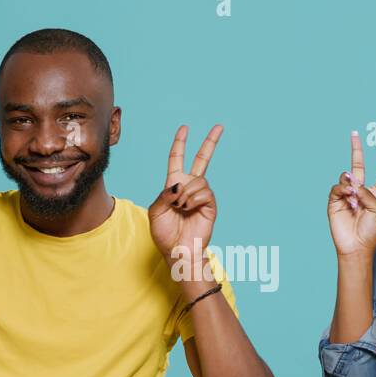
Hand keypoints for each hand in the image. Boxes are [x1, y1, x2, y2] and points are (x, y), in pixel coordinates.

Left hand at [149, 124, 222, 270]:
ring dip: (185, 194)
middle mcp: (189, 187)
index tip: (185, 128)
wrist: (178, 250)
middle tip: (220, 126)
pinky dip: (193, 200)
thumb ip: (164, 194)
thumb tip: (180, 184)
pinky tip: (189, 209)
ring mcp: (201, 195)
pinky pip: (204, 192)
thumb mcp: (155, 211)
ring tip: (181, 208)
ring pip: (197, 181)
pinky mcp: (210, 204)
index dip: (180, 143)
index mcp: (174, 185)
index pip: (177, 159)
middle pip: (202, 159)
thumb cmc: (165, 233)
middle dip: (210, 142)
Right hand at [328, 130, 375, 258]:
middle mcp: (361, 191)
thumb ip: (368, 192)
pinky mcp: (335, 201)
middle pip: (359, 166)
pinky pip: (338, 187)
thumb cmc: (370, 231)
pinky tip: (348, 199)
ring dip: (352, 185)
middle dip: (356, 149)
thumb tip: (352, 182)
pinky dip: (343, 190)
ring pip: (347, 177)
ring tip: (354, 199)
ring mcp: (347, 195)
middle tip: (354, 133)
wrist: (356, 246)